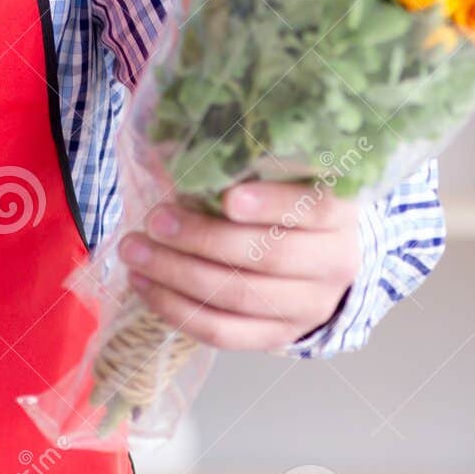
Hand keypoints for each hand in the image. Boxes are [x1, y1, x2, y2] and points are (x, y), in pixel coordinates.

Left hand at [117, 180, 360, 350]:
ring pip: (241, 298)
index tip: (226, 197)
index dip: (272, 205)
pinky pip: (225, 333)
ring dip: (178, 275)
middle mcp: (334, 264)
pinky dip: (179, 310)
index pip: (313, 208)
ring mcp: (308, 308)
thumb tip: (172, 136)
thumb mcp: (282, 173)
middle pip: (269, 257)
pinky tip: (145, 285)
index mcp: (340, 214)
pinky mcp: (279, 337)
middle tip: (155, 220)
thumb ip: (243, 159)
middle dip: (203, 239)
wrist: (322, 257)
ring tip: (134, 252)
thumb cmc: (287, 199)